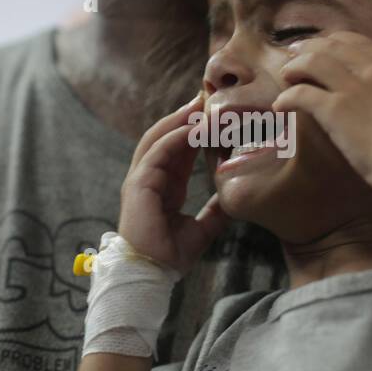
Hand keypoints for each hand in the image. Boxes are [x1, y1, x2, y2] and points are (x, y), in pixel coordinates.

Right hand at [118, 93, 229, 273]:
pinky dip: (174, 138)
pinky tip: (192, 128)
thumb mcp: (203, 229)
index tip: (214, 114)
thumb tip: (233, 198)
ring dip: (178, 120)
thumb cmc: (171, 255)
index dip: (195, 131)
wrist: (152, 273)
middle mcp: (150, 178)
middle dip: (185, 117)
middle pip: (165, 137)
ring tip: (199, 105)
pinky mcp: (138, 184)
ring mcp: (141, 179)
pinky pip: (156, 153)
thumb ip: (215, 212)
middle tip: (206, 98)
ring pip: (158, 139)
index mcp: (163, 186)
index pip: (178, 149)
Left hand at [274, 31, 371, 190]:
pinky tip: (280, 107)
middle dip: (308, 48)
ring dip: (294, 68)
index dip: (333, 42)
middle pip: (331, 47)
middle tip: (293, 55)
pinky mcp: (335, 109)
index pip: (357, 42)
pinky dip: (287, 98)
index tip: (321, 47)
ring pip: (312, 63)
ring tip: (285, 77)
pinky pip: (301, 94)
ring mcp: (354, 87)